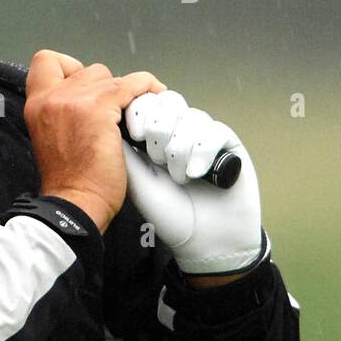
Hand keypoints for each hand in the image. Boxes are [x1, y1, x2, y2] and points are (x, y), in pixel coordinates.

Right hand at [24, 50, 165, 232]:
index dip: (69, 67)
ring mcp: (74, 102)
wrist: (73, 203)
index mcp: (35, 105)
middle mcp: (51, 98)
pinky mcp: (100, 110)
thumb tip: (87, 100)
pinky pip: (132, 85)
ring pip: (109, 76)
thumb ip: (60, 113)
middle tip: (114, 110)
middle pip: (86, 69)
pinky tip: (154, 96)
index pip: (45, 61)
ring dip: (123, 91)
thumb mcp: (49, 137)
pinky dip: (147, 87)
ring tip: (133, 110)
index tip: (84, 87)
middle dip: (104, 86)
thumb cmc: (67, 180)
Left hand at [121, 89, 263, 275]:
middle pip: (169, 102)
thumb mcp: (134, 178)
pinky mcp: (230, 145)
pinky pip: (214, 130)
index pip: (147, 102)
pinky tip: (196, 173)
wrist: (202, 239)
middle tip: (156, 159)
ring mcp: (204, 136)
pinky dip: (202, 151)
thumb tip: (110, 116)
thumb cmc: (167, 212)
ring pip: (191, 116)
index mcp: (153, 136)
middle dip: (159, 129)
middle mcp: (179, 132)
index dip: (141, 109)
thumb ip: (124, 147)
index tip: (134, 133)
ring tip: (178, 176)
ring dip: (180, 148)